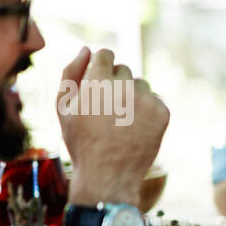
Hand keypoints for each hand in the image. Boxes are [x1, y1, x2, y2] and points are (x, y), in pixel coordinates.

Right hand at [57, 47, 169, 206]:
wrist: (108, 175)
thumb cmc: (81, 141)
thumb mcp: (63, 107)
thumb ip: (71, 73)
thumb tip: (87, 49)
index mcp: (97, 81)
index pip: (105, 53)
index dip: (99, 68)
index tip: (97, 84)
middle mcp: (124, 86)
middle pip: (123, 69)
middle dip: (114, 83)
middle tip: (106, 110)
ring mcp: (146, 100)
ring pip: (140, 84)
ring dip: (132, 95)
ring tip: (120, 121)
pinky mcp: (163, 112)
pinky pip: (155, 100)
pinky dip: (147, 110)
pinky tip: (135, 128)